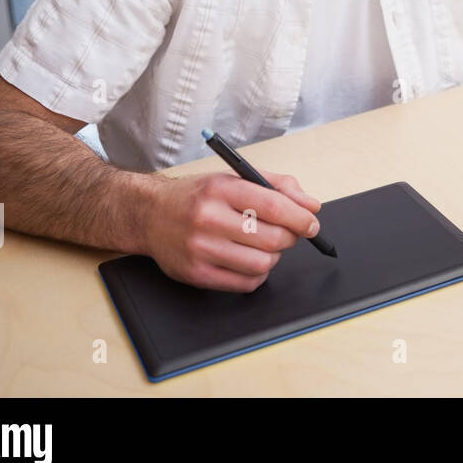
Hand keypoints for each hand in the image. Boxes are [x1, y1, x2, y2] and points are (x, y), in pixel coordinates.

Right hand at [144, 170, 321, 291]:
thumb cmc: (197, 196)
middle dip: (289, 238)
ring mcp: (200, 249)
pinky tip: (250, 260)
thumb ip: (277, 186)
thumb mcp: (234, 178)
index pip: (274, 206)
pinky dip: (257, 275)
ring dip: (273, 256)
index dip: (301, 218)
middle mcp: (208, 218)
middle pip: (271, 238)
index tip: (312, 224)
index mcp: (221, 189)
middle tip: (288, 233)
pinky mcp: (196, 274)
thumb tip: (312, 205)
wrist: (149, 214)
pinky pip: (245, 284)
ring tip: (264, 245)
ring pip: (261, 264)